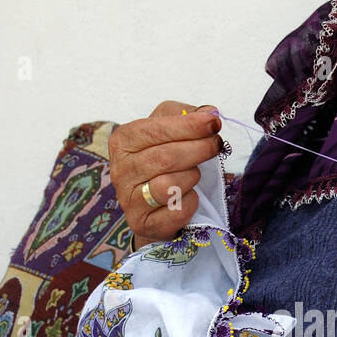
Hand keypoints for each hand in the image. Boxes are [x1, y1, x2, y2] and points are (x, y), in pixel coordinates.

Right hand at [108, 100, 223, 248]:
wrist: (153, 204)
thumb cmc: (163, 161)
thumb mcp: (169, 131)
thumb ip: (187, 116)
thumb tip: (210, 113)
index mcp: (123, 141)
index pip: (156, 130)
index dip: (188, 126)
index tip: (213, 123)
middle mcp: (120, 170)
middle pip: (165, 158)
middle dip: (198, 149)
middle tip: (216, 145)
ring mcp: (128, 200)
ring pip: (169, 187)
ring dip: (191, 177)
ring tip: (194, 174)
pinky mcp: (142, 223)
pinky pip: (177, 211)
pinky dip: (190, 202)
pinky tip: (187, 196)